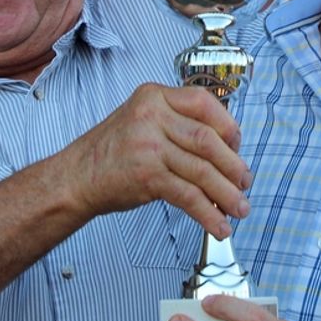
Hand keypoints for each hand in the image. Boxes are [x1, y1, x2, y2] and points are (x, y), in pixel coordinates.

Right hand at [63, 83, 251, 236]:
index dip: (228, 127)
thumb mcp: (143, 120)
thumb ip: (178, 123)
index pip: (204, 103)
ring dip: (226, 194)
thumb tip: (226, 146)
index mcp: (154, 96)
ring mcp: (149, 145)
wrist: (76, 178)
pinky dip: (207, 213)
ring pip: (202, 170)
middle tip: (244, 182)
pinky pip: (188, 195)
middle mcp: (152, 116)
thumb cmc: (112, 152)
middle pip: (208, 140)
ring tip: (239, 208)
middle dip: (233, 166)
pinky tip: (217, 224)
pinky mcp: (147, 176)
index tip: (238, 147)